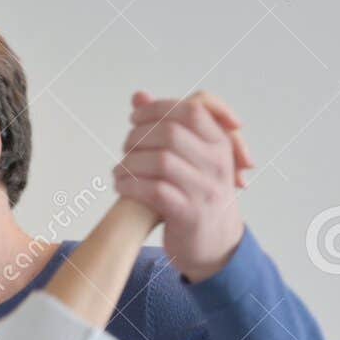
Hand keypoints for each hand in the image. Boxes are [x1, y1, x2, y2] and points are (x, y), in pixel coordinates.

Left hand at [114, 90, 253, 283]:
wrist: (216, 244)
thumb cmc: (196, 193)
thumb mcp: (192, 157)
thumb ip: (167, 125)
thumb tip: (138, 96)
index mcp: (221, 142)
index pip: (193, 108)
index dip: (157, 108)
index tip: (134, 119)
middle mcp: (218, 163)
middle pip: (171, 133)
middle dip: (138, 137)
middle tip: (125, 148)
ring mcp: (205, 189)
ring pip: (161, 161)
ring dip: (130, 164)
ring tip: (118, 171)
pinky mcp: (189, 214)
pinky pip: (155, 191)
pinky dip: (131, 186)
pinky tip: (120, 186)